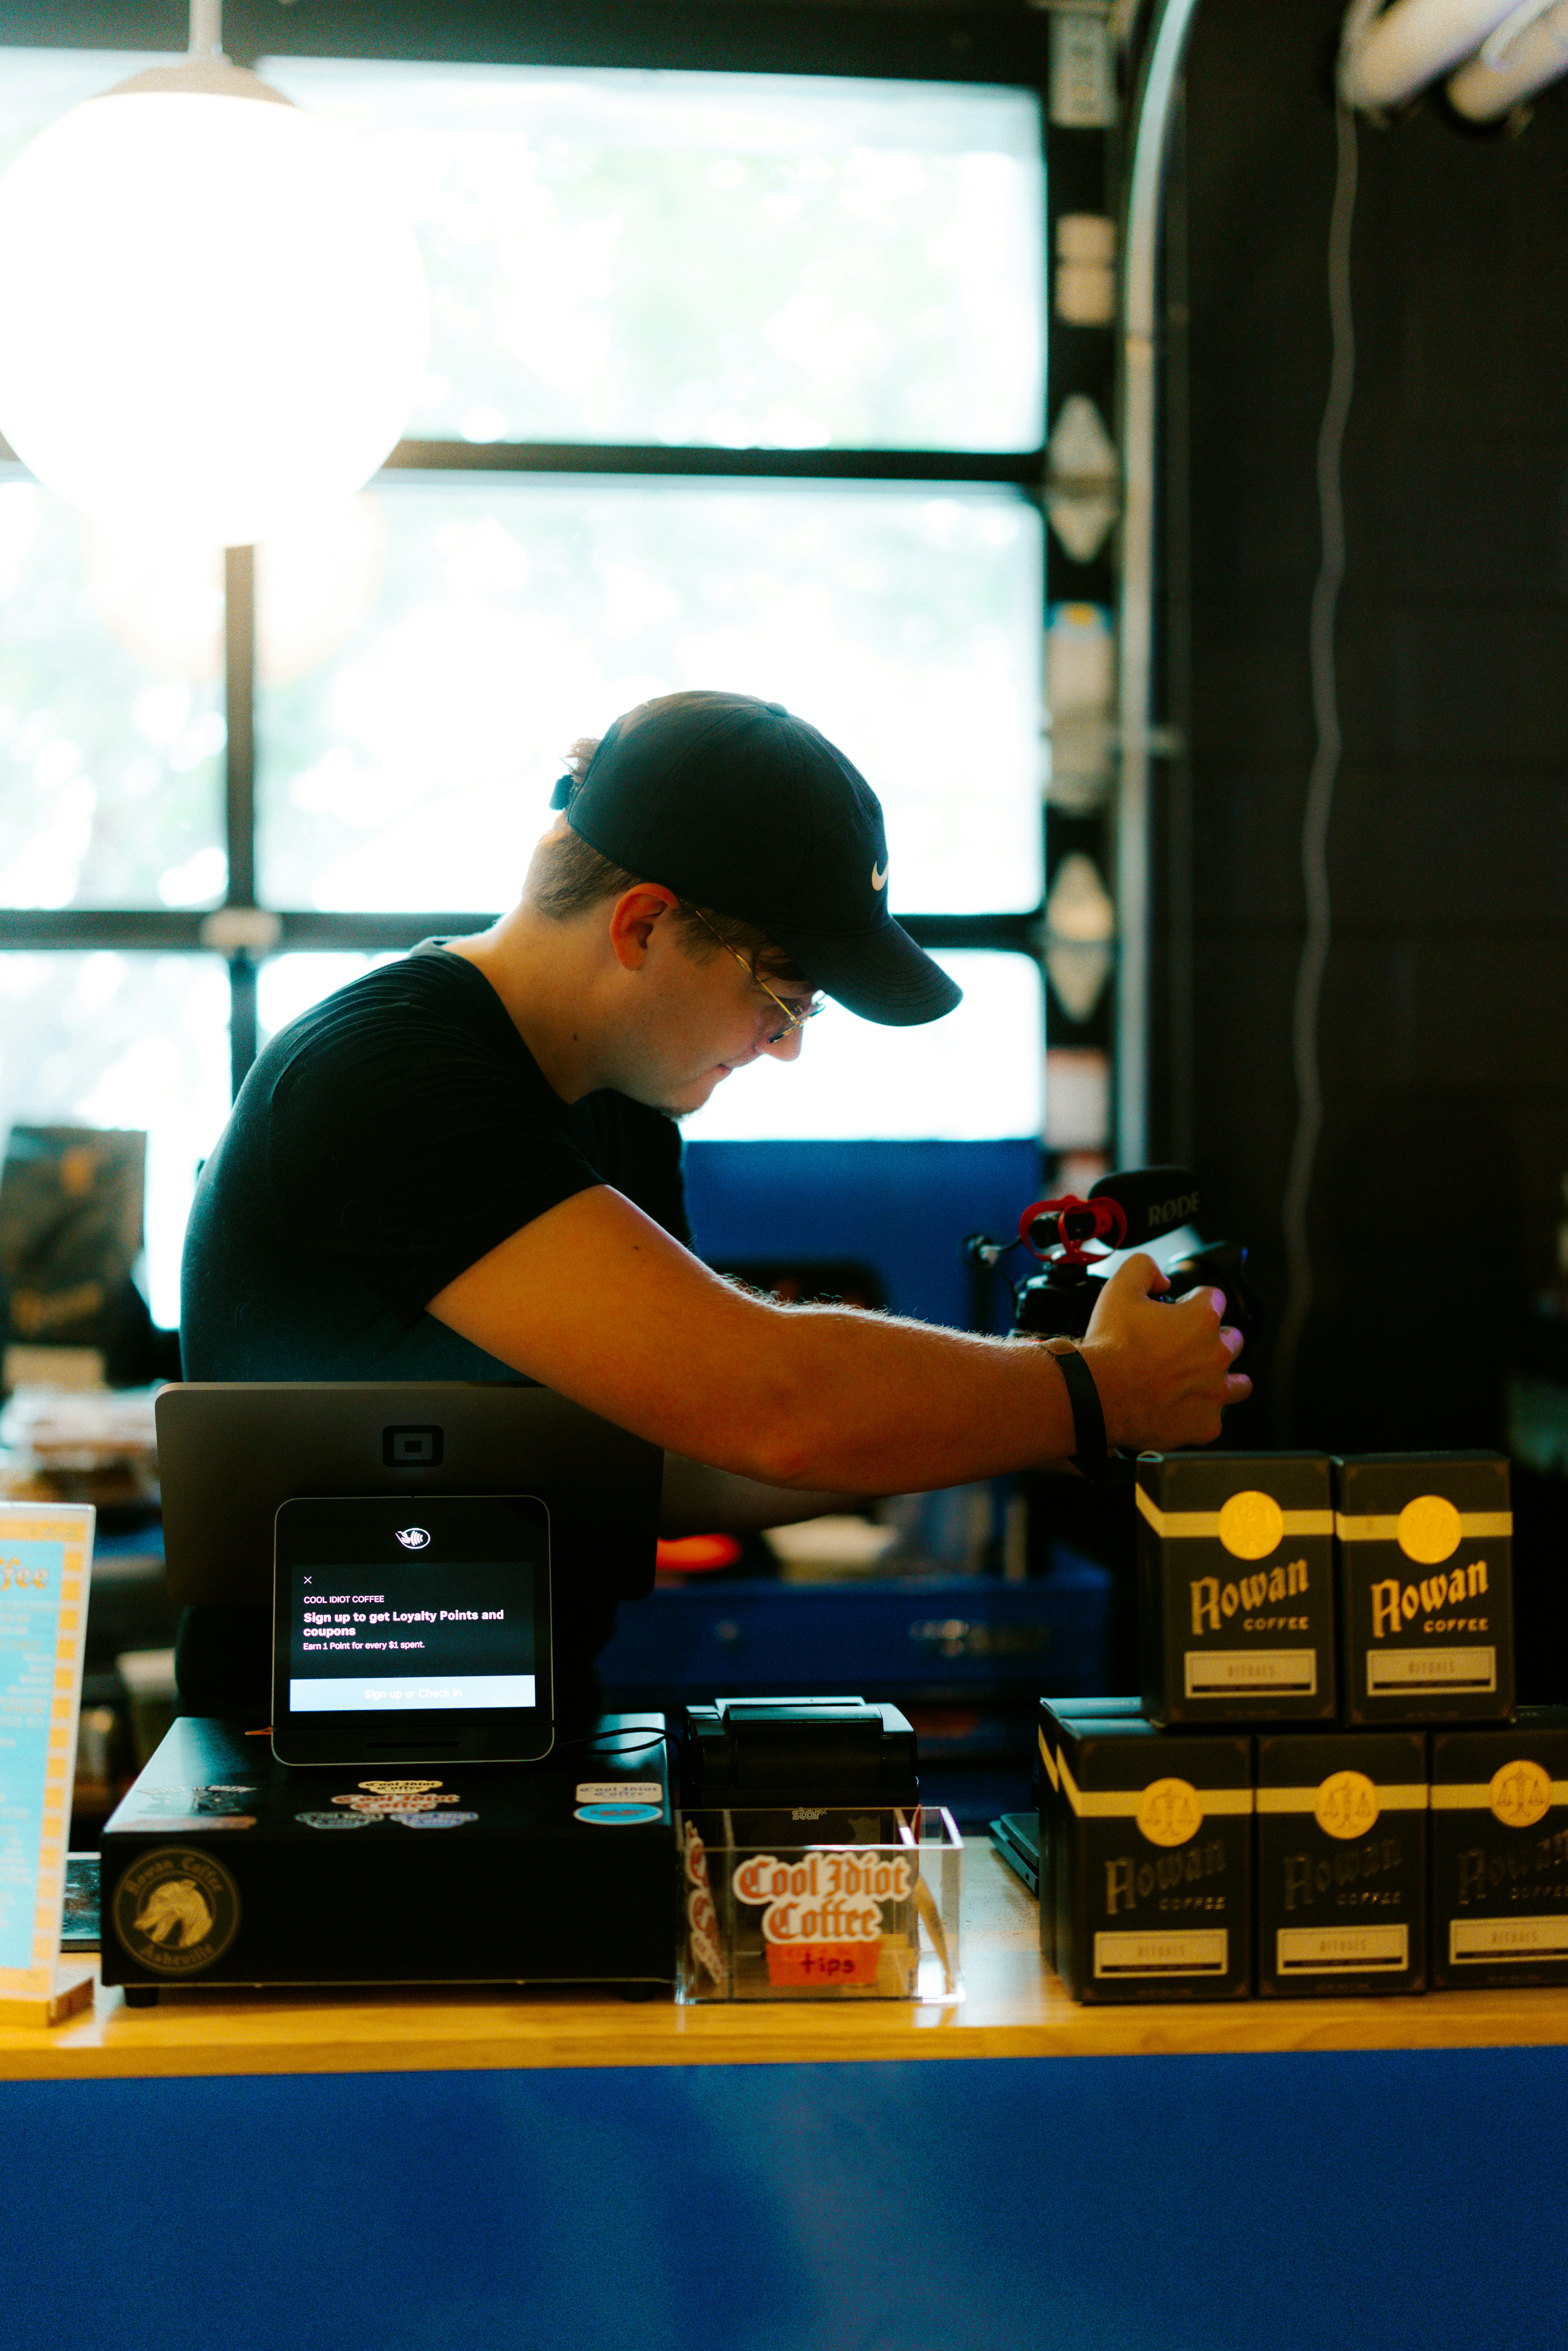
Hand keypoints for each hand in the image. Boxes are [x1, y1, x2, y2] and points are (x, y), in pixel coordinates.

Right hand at [1078, 1252, 1249, 1452]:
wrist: (1096, 1396)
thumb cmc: (1109, 1348)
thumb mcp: (1119, 1288)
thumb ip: (1144, 1267)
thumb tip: (1161, 1277)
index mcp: (1201, 1320)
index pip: (1214, 1298)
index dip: (1193, 1300)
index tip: (1179, 1310)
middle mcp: (1215, 1355)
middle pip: (1232, 1339)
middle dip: (1211, 1339)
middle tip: (1182, 1346)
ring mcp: (1214, 1392)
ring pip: (1239, 1383)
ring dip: (1222, 1378)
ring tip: (1197, 1379)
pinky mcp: (1205, 1424)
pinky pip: (1215, 1419)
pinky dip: (1200, 1414)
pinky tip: (1179, 1408)